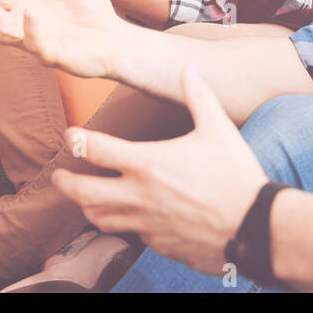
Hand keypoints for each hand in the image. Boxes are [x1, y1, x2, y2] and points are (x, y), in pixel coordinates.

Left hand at [52, 69, 269, 276]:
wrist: (255, 227)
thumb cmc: (236, 176)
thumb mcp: (218, 129)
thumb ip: (199, 96)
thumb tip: (189, 69)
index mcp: (147, 163)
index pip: (94, 150)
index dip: (75, 140)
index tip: (69, 135)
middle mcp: (138, 195)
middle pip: (83, 192)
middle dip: (64, 183)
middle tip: (58, 176)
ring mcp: (145, 223)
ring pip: (99, 218)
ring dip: (86, 206)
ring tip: (83, 198)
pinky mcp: (157, 244)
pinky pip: (128, 234)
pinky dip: (119, 223)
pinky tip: (123, 216)